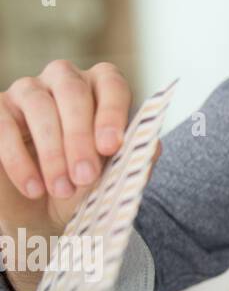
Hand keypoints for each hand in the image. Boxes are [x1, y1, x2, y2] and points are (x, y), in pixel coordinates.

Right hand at [0, 61, 152, 290]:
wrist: (42, 210)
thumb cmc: (84, 183)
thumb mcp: (113, 175)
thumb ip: (134, 158)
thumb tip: (152, 147)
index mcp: (101, 86)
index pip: (111, 84)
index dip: (112, 113)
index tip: (112, 147)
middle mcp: (64, 80)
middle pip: (73, 92)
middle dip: (80, 137)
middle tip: (86, 176)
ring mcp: (27, 91)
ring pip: (39, 107)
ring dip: (52, 152)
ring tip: (62, 189)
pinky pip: (3, 126)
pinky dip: (19, 160)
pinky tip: (34, 188)